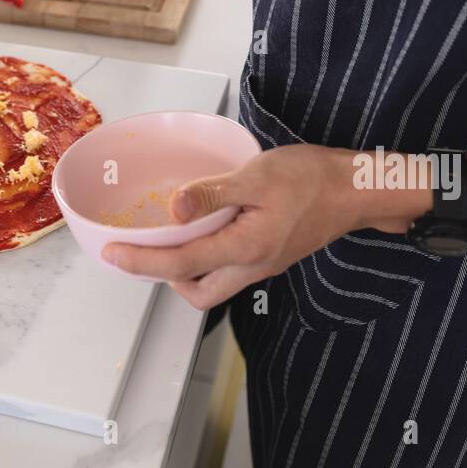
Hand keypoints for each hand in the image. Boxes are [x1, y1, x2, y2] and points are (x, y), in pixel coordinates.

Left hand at [101, 144, 373, 309]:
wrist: (356, 189)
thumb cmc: (311, 179)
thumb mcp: (257, 176)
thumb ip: (213, 193)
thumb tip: (173, 208)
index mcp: (244, 249)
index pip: (180, 264)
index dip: (140, 262)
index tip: (110, 255)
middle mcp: (252, 266)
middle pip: (197, 291)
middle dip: (162, 277)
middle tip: (137, 251)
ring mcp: (263, 264)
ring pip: (213, 283)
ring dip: (185, 270)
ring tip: (164, 239)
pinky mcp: (270, 254)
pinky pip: (228, 267)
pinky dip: (205, 257)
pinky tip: (200, 227)